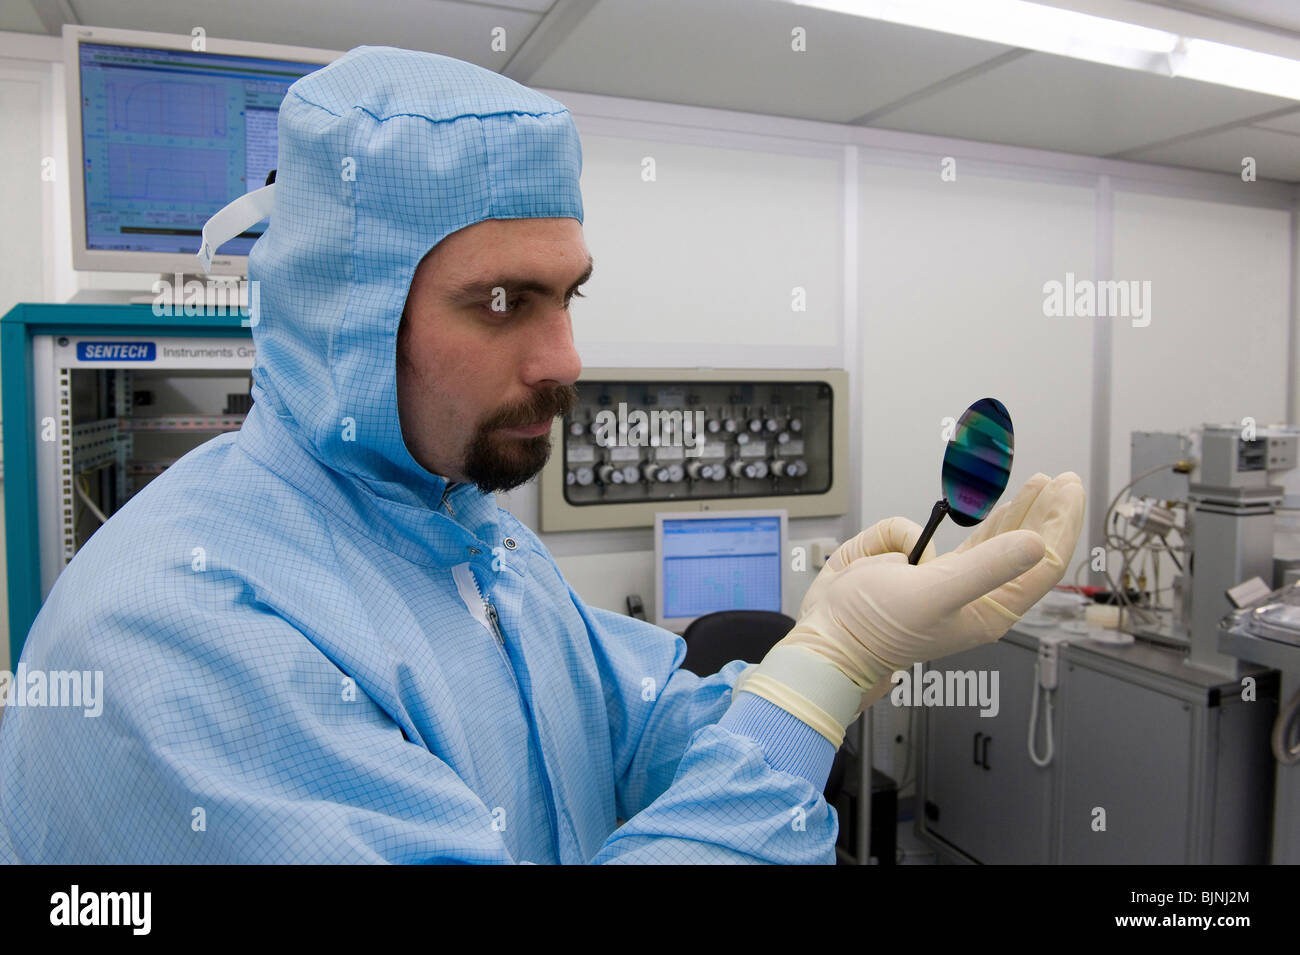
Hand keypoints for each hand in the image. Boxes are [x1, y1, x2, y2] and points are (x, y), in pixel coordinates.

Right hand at [740, 473, 1085, 736]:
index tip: (1067, 488)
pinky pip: (925, 533)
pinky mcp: (914, 567)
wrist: (824, 637)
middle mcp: (973, 593)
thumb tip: (1037, 543)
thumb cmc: (874, 629)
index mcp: (989, 610)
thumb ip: (988, 566)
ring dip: (1010, 511)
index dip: (1058, 523)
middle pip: (1021, 545)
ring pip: (990, 538)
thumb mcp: (934, 594)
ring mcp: (945, 579)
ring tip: (1035, 486)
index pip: (1040, 562)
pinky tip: (895, 552)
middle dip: (1042, 510)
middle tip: (1062, 481)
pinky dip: (912, 532)